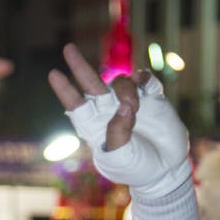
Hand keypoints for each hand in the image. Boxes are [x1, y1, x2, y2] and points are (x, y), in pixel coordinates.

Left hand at [48, 44, 190, 198]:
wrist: (166, 170)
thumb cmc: (137, 168)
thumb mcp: (122, 158)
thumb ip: (119, 134)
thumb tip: (124, 106)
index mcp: (96, 127)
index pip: (77, 106)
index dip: (65, 91)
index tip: (53, 74)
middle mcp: (110, 111)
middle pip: (92, 85)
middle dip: (80, 67)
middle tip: (68, 48)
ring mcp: (131, 102)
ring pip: (120, 82)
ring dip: (125, 90)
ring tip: (133, 108)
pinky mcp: (153, 98)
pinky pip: (145, 80)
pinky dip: (143, 79)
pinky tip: (143, 85)